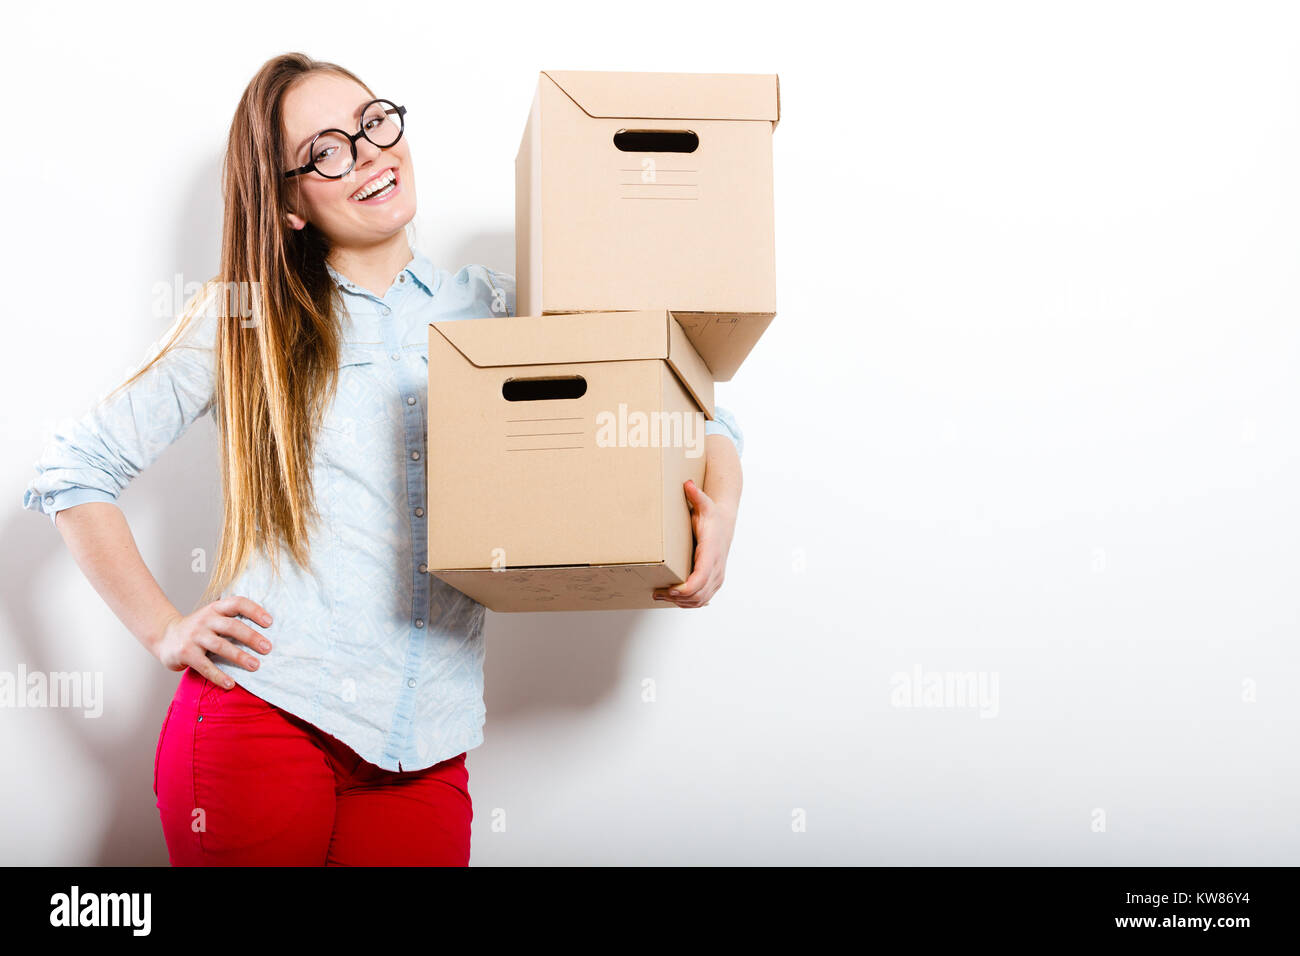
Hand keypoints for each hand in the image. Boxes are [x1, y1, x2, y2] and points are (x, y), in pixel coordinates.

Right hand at [151, 596, 272, 687]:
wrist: (164, 636)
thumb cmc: (198, 629)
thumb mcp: (213, 618)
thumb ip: (232, 620)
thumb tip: (266, 633)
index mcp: (215, 608)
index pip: (237, 603)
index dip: (255, 610)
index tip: (270, 622)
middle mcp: (205, 620)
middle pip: (232, 626)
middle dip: (252, 637)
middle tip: (268, 648)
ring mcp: (194, 636)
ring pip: (220, 645)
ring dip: (239, 656)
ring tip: (256, 666)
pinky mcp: (186, 653)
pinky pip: (205, 666)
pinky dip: (219, 676)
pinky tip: (231, 684)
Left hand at [653, 478, 736, 607]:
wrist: (725, 523)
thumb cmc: (712, 516)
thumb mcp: (705, 504)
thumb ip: (696, 495)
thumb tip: (688, 484)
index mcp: (712, 553)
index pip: (699, 579)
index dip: (683, 589)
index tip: (668, 589)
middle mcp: (717, 568)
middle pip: (698, 594)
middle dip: (676, 597)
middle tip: (656, 593)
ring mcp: (718, 577)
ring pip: (700, 600)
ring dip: (680, 602)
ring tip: (660, 595)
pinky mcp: (715, 582)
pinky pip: (703, 599)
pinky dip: (688, 603)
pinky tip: (673, 598)